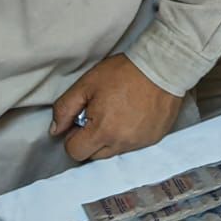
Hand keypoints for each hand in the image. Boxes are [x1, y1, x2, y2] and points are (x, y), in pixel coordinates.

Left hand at [51, 54, 182, 162]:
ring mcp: (140, 142)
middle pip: (94, 155)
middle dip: (92, 139)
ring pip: (114, 151)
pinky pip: (134, 145)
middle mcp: (122, 143)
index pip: (75, 152)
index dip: (74, 136)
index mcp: (102, 131)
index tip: (83, 119)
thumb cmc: (124, 72)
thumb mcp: (87, 83)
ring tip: (119, 113)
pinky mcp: (155, 138)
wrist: (165, 65)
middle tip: (101, 114)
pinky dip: (130, 134)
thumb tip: (56, 131)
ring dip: (111, 138)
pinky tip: (135, 114)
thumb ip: (65, 108)